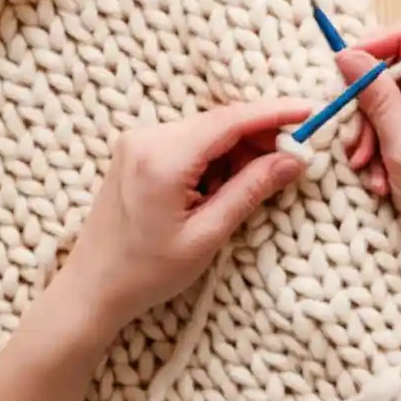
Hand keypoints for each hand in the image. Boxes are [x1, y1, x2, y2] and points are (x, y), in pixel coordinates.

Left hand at [55, 99, 312, 328]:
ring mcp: (138, 142)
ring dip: (237, 150)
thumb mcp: (207, 235)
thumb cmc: (145, 272)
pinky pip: (190, 141)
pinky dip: (215, 157)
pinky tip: (222, 186)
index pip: (230, 121)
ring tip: (251, 187)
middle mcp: (146, 139)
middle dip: (260, 137)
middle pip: (220, 122)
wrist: (91, 288)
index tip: (309, 111)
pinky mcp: (137, 151)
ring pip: (207, 131)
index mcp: (162, 159)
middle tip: (293, 161)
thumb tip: (293, 159)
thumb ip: (250, 190)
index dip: (274, 113)